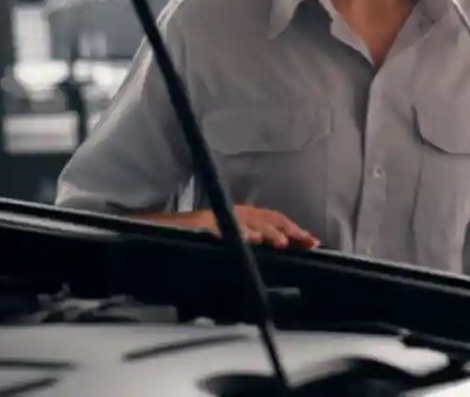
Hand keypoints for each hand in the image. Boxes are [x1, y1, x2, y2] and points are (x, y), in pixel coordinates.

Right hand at [147, 206, 319, 249]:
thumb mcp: (225, 241)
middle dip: (288, 229)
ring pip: (248, 222)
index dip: (294, 230)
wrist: (155, 233)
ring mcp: (215, 217)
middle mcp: (231, 213)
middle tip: (305, 242)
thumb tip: (276, 256)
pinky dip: (237, 234)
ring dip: (268, 232)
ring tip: (282, 244)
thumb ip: (247, 246)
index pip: (273, 220)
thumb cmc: (192, 240)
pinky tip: (250, 242)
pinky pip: (221, 229)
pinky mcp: (199, 225)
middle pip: (266, 218)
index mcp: (241, 216)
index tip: (313, 242)